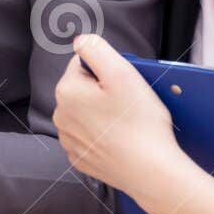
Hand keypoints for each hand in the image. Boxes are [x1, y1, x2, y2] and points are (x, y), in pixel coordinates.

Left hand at [53, 33, 190, 197]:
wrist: (152, 172)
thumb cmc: (140, 123)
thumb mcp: (122, 74)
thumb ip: (97, 49)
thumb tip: (80, 41)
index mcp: (66, 92)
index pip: (84, 65)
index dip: (107, 71)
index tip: (123, 86)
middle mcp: (60, 116)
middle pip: (84, 90)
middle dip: (104, 92)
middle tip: (129, 105)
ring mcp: (69, 140)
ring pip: (87, 114)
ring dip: (103, 114)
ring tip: (127, 125)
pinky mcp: (81, 158)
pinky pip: (91, 137)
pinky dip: (104, 136)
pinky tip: (121, 141)